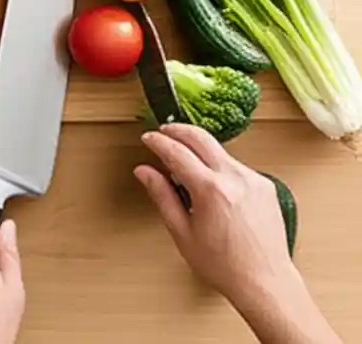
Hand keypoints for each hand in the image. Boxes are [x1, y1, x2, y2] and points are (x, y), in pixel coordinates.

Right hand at [138, 124, 340, 343]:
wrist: (264, 281)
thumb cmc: (224, 265)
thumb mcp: (182, 232)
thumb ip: (162, 196)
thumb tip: (145, 172)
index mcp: (211, 191)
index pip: (177, 153)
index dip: (158, 142)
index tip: (148, 139)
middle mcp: (236, 179)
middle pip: (202, 138)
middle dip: (179, 130)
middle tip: (164, 132)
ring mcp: (254, 180)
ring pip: (220, 152)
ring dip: (199, 150)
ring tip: (184, 163)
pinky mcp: (265, 186)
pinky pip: (235, 166)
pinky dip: (218, 166)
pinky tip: (209, 181)